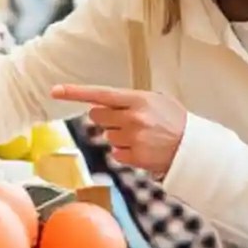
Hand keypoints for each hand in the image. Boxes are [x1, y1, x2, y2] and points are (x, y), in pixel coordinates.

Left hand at [51, 84, 186, 178]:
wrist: (193, 147)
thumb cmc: (175, 120)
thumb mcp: (157, 100)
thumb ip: (130, 100)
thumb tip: (104, 104)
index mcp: (138, 99)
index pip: (100, 94)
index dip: (75, 92)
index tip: (55, 90)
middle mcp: (133, 117)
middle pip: (97, 117)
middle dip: (106, 119)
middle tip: (125, 121)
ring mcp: (133, 138)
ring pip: (107, 137)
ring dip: (119, 137)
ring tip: (142, 137)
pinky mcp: (134, 157)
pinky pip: (116, 154)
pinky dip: (126, 153)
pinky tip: (143, 149)